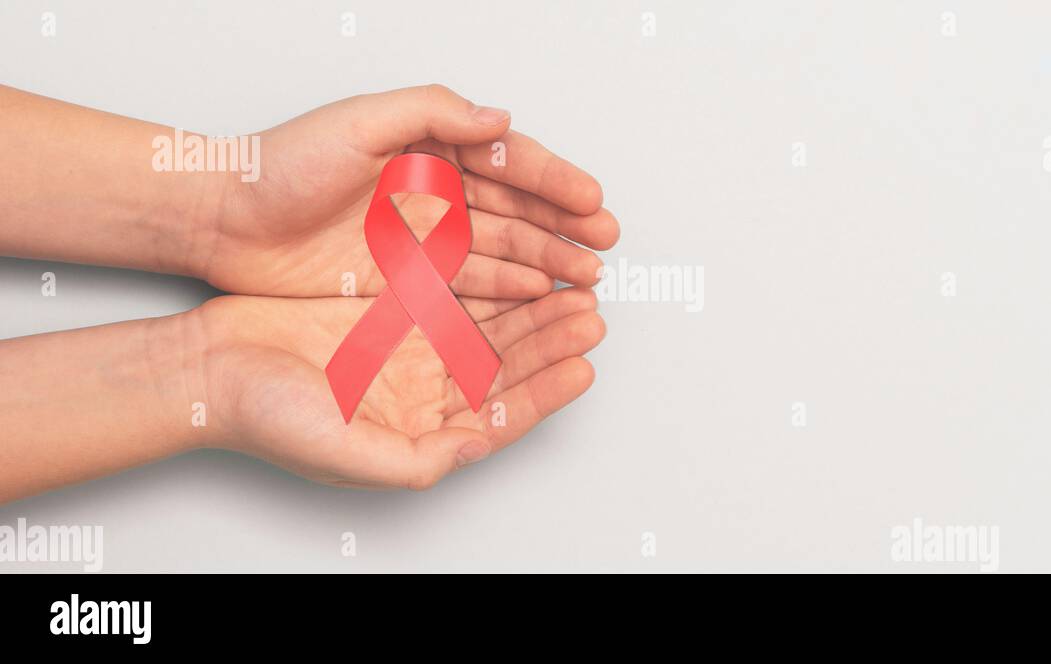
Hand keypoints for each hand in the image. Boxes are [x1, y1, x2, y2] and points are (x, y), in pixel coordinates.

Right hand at [190, 288, 604, 488]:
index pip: (500, 415)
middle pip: (505, 366)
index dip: (546, 393)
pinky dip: (488, 282)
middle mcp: (423, 391)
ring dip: (530, 309)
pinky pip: (454, 294)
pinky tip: (518, 267)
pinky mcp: (391, 309)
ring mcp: (409, 348)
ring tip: (571, 287)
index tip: (583, 367)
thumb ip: (416, 460)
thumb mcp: (346, 452)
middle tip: (589, 314)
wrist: (209, 367)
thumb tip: (475, 447)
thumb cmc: (266, 417)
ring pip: (488, 327)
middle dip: (550, 340)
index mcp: (421, 433)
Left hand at [199, 84, 618, 298]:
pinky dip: (507, 289)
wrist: (225, 220)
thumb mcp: (357, 122)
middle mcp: (432, 192)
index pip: (505, 161)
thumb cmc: (280, 165)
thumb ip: (431, 114)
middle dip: (563, 226)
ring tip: (586, 275)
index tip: (589, 199)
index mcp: (427, 146)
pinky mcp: (406, 279)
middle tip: (604, 242)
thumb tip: (499, 120)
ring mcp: (422, 238)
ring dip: (546, 260)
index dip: (552, 180)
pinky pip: (468, 285)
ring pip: (500, 249)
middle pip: (514, 209)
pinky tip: (539, 294)